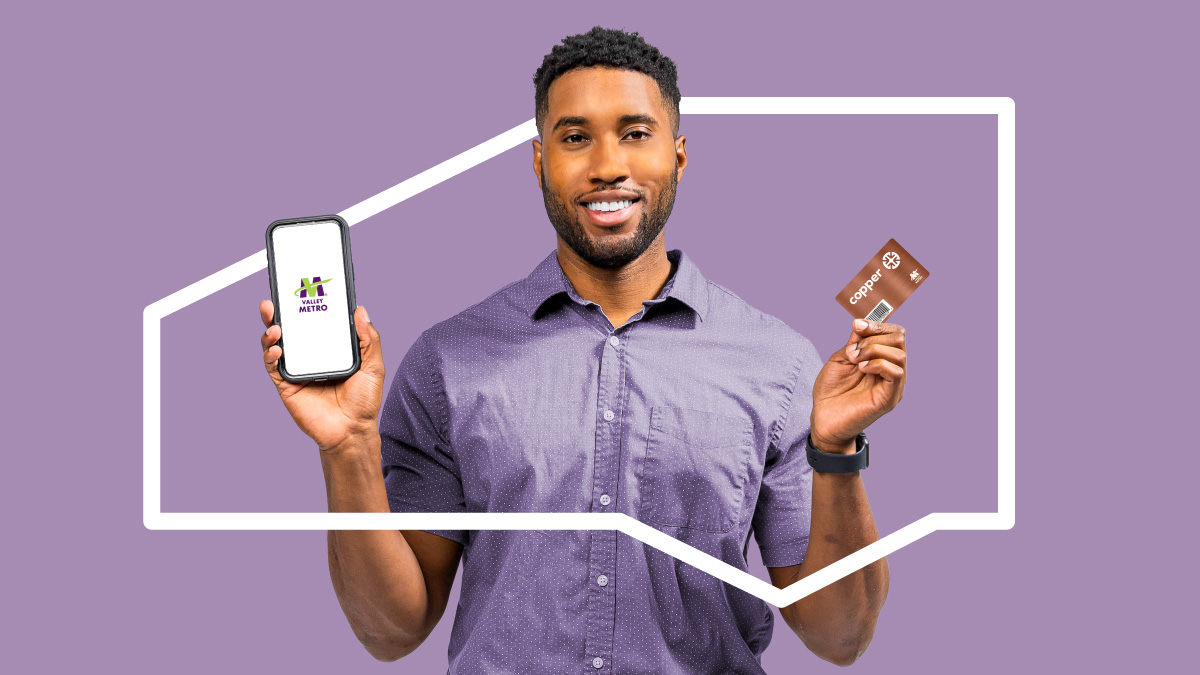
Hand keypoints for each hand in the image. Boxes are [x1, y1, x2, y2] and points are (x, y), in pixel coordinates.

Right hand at [259, 300, 384, 453]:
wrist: (352, 431)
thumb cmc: (363, 401)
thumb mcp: (373, 366)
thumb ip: (369, 339)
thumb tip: (361, 311)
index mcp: (330, 349)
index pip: (315, 323)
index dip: (306, 307)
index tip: (301, 290)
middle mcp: (311, 356)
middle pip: (290, 330)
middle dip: (278, 314)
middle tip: (273, 301)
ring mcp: (297, 370)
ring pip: (276, 345)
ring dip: (270, 332)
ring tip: (274, 325)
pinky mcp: (287, 385)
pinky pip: (273, 367)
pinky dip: (271, 356)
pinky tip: (277, 349)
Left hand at [809, 319, 906, 451]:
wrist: (823, 419)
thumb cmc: (831, 391)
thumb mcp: (841, 359)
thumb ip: (854, 342)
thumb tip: (861, 323)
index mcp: (882, 359)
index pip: (894, 333)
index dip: (877, 324)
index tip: (857, 325)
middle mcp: (891, 370)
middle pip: (900, 339)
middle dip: (875, 336)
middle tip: (855, 349)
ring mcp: (893, 385)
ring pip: (900, 354)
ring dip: (874, 350)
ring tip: (856, 360)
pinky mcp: (890, 398)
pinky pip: (896, 373)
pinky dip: (878, 364)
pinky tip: (862, 369)